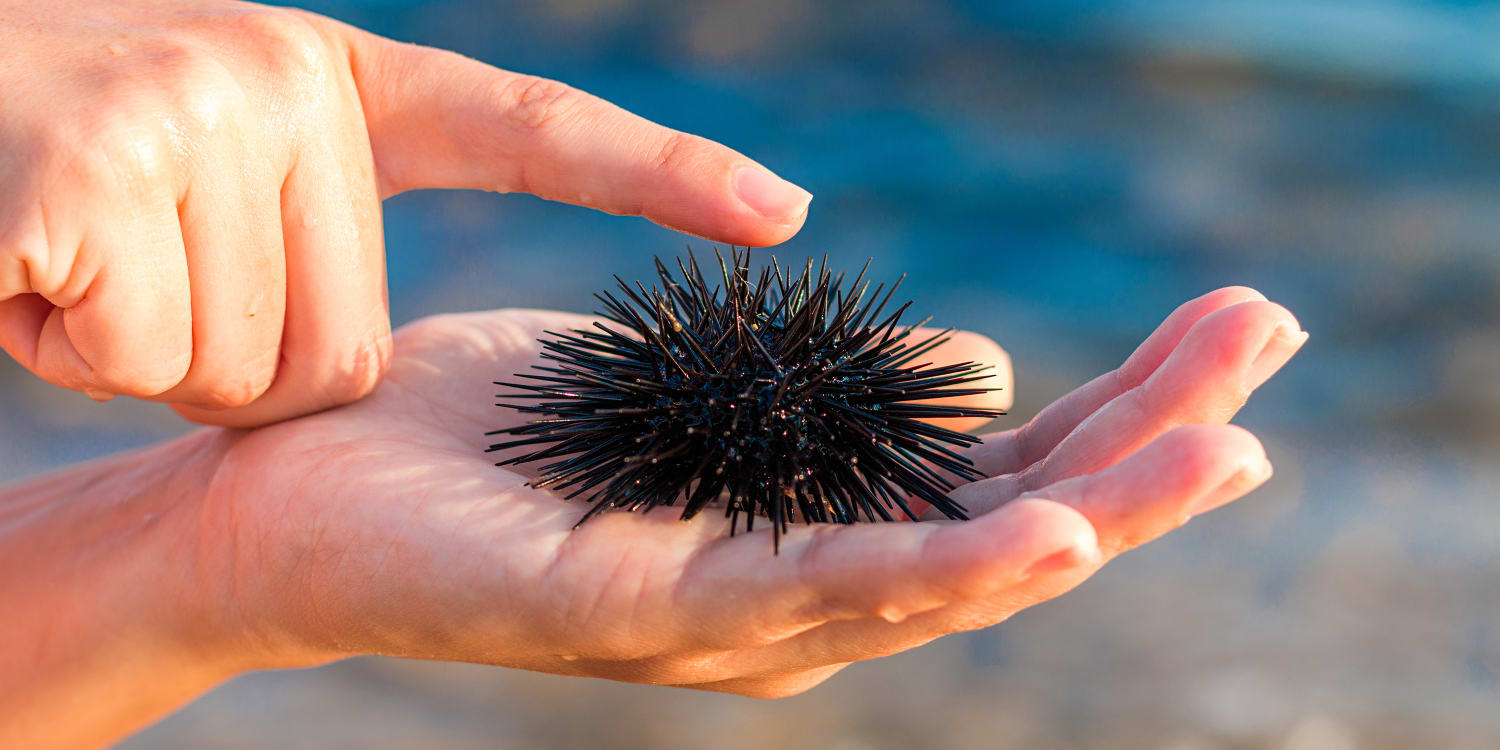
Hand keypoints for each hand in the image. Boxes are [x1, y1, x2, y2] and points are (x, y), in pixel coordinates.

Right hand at [0, 1, 811, 425]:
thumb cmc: (40, 159)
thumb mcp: (197, 172)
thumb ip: (303, 236)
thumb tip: (342, 376)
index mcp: (328, 77)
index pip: (526, 130)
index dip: (659, 173)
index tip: (783, 213)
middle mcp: (281, 70)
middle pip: (342, 355)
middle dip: (229, 360)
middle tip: (120, 256)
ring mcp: (198, 103)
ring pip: (237, 375)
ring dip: (135, 352)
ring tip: (62, 247)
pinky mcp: (97, 163)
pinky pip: (130, 355)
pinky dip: (51, 339)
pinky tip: (14, 259)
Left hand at [188, 286, 1303, 696]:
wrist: (300, 493)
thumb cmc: (499, 437)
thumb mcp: (695, 390)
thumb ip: (838, 394)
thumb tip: (986, 361)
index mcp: (809, 532)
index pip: (997, 471)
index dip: (1120, 412)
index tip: (1228, 336)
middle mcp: (791, 596)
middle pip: (999, 523)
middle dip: (1142, 449)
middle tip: (1264, 361)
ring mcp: (727, 625)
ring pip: (939, 573)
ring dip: (1083, 512)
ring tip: (1208, 454)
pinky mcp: (644, 617)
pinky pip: (808, 592)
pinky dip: (931, 566)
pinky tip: (1035, 533)